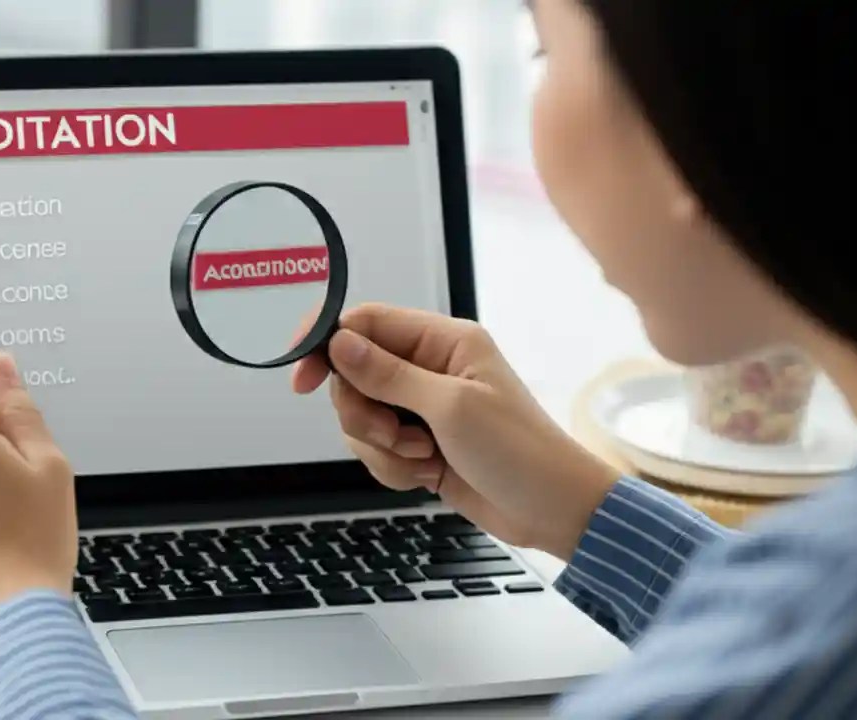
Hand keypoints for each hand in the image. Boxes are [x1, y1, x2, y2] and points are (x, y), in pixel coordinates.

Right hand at [293, 304, 617, 559]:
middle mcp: (430, 368)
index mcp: (444, 342)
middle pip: (354, 376)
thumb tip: (339, 343)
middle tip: (393, 433)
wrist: (554, 512)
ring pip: (360, 417)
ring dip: (380, 446)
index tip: (303, 378)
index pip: (366, 323)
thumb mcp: (451, 409)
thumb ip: (388, 374)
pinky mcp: (419, 444)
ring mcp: (423, 408)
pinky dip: (392, 467)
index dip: (328, 345)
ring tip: (423, 458)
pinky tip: (428, 476)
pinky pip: (376, 449)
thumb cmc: (521, 453)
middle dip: (363, 413)